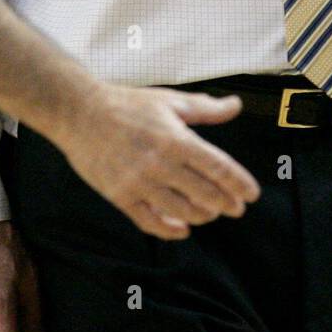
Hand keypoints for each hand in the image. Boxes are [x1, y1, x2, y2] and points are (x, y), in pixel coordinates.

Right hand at [52, 83, 260, 239]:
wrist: (79, 113)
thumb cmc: (126, 104)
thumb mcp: (169, 101)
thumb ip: (205, 108)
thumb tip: (236, 106)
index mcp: (176, 138)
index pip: (218, 167)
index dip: (239, 183)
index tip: (252, 194)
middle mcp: (160, 163)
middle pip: (204, 194)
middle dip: (226, 204)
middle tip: (235, 208)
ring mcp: (139, 183)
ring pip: (181, 211)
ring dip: (202, 216)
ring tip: (210, 214)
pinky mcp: (120, 196)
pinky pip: (150, 223)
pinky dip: (170, 231)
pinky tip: (183, 230)